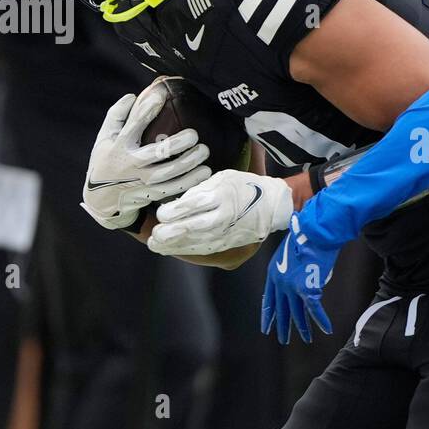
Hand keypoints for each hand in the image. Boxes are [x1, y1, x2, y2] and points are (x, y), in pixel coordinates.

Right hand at [81, 88, 211, 229]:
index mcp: (119, 146)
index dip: (147, 109)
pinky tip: (205, 172)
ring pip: (168, 174)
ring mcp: (141, 181)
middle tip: (194, 135)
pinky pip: (173, 189)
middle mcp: (130, 164)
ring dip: (188, 163)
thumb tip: (132, 96)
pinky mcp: (151, 195)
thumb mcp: (104, 138)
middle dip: (176, 144)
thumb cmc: (106, 161)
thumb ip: (116, 116)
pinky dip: (190, 181)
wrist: (101, 199)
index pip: (133, 125)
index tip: (161, 96)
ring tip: (204, 151)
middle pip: (156, 153)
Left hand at [147, 170, 292, 255]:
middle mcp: (225, 216)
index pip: (194, 205)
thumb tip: (177, 203)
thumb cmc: (244, 186)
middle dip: (171, 233)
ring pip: (197, 242)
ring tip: (157, 245)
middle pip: (194, 227)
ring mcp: (227, 232)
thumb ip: (201, 189)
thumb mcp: (223, 178)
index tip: (160, 214)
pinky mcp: (229, 243)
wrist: (273, 206)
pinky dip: (188, 251)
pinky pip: (206, 249)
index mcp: (223, 195)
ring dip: (175, 246)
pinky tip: (173, 250)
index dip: (175, 211)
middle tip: (154, 236)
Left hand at [261, 209, 339, 343]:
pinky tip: (327, 329)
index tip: (266, 328)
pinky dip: (322, 320)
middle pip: (281, 310)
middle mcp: (280, 283)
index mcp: (272, 273)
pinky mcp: (307, 289)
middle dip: (283, 326)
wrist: (315, 231)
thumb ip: (292, 267)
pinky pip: (315, 309)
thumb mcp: (291, 250)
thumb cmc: (306, 235)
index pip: (268, 300)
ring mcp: (292, 287)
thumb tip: (303, 277)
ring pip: (298, 313)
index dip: (268, 315)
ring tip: (307, 339)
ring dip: (303, 328)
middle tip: (283, 339)